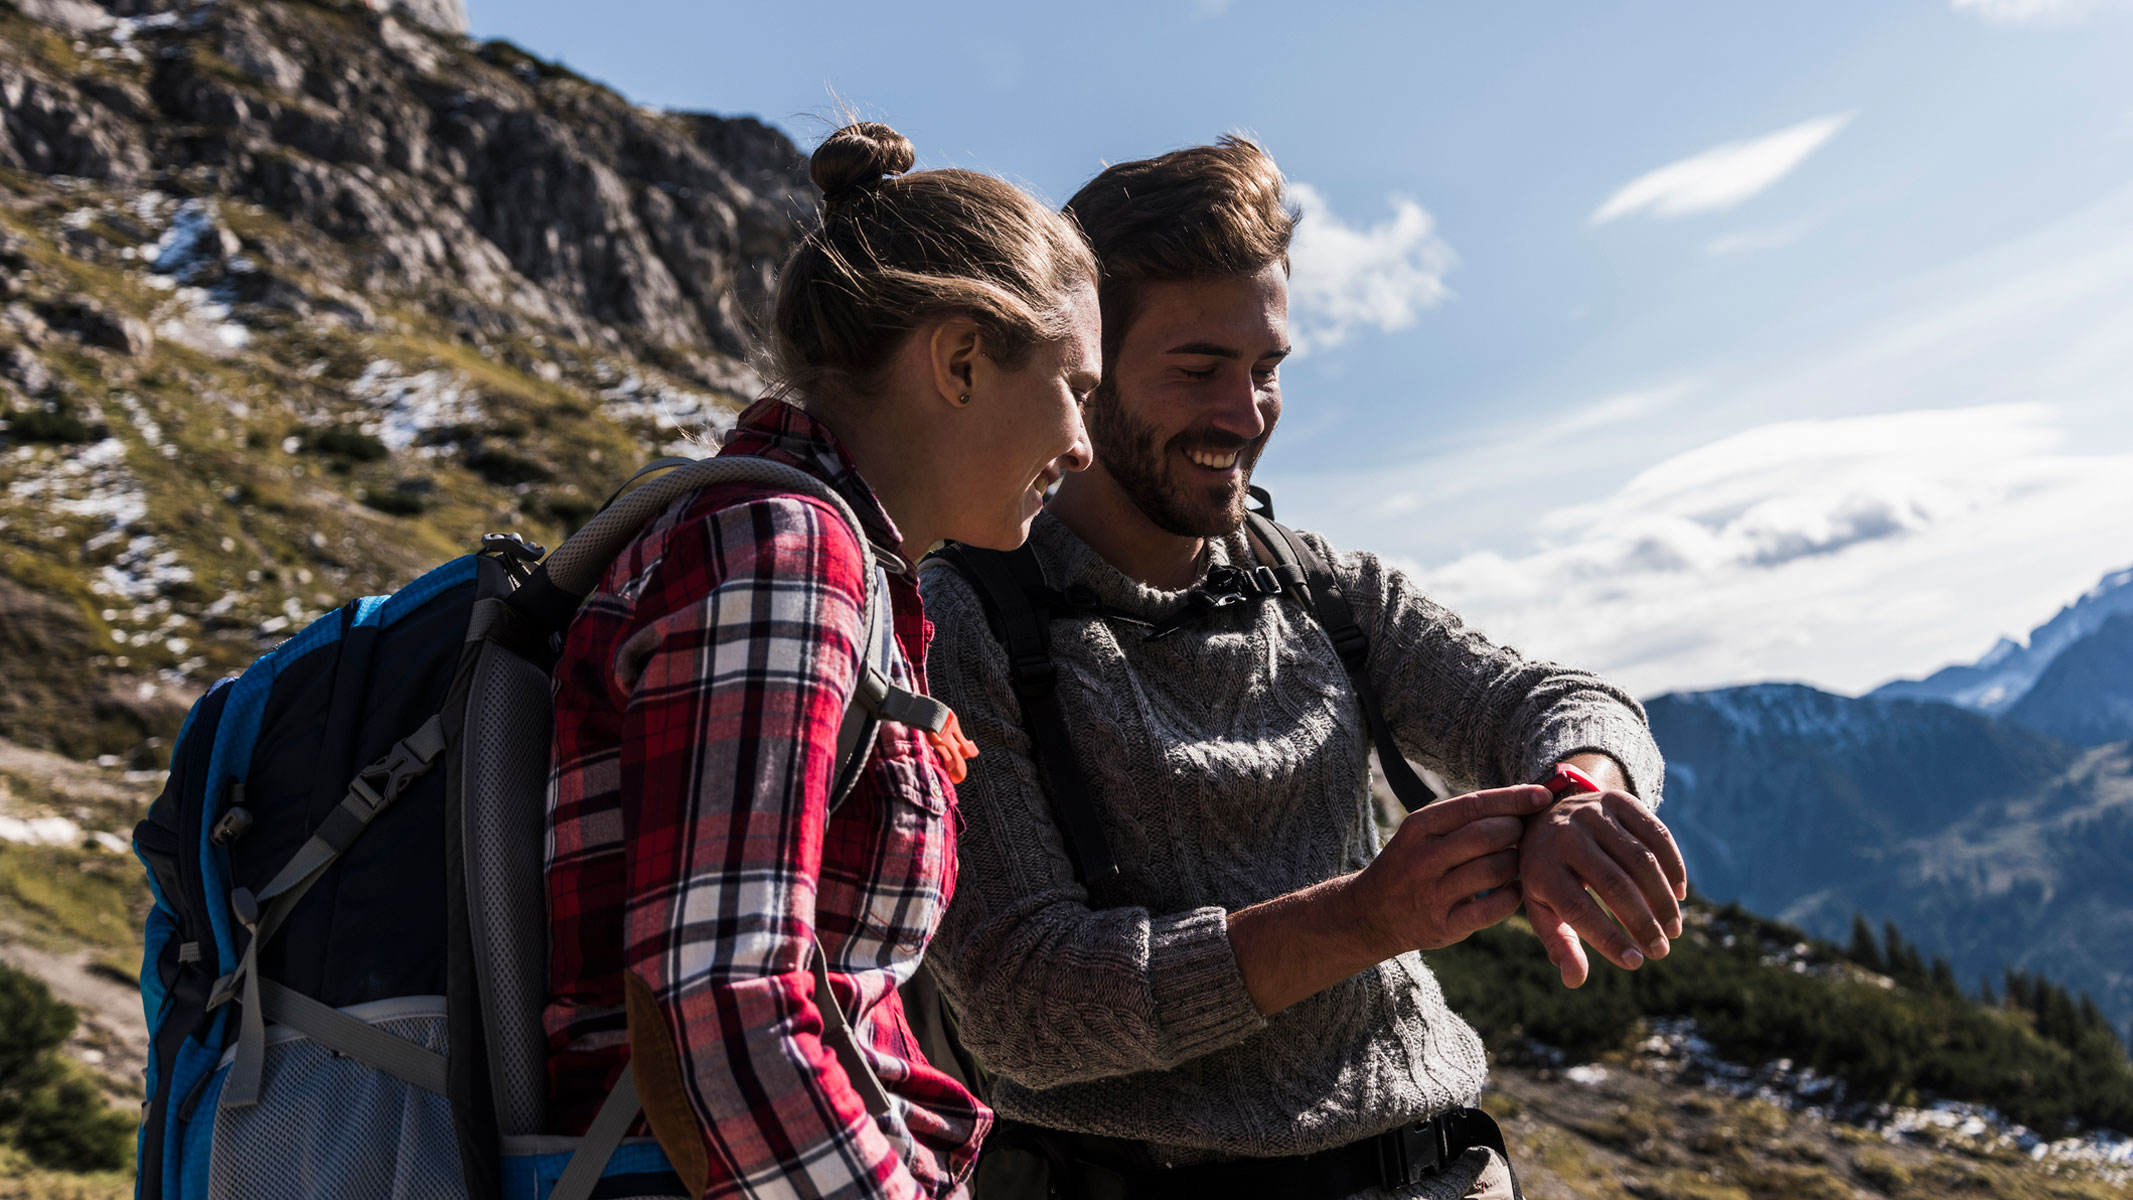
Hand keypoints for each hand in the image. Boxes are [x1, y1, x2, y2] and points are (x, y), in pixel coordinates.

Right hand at [1348, 784, 1556, 954]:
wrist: (1371, 913)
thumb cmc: (1410, 864)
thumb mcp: (1422, 833)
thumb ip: (1463, 819)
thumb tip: (1520, 800)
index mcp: (1420, 827)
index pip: (1474, 805)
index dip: (1514, 799)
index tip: (1542, 796)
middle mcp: (1424, 858)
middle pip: (1488, 835)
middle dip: (1516, 831)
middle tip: (1522, 835)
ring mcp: (1434, 893)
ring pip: (1494, 869)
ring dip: (1516, 864)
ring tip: (1514, 862)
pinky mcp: (1445, 925)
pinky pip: (1493, 908)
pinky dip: (1512, 896)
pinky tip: (1512, 890)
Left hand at [1520, 774, 1686, 988]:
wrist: (1548, 815)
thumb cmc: (1548, 874)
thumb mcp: (1542, 906)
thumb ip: (1558, 942)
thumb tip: (1575, 980)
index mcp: (1541, 867)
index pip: (1578, 908)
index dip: (1608, 938)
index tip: (1635, 962)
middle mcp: (1566, 835)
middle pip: (1614, 884)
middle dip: (1642, 922)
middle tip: (1660, 951)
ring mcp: (1593, 813)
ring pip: (1640, 860)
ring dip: (1662, 900)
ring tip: (1672, 930)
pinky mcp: (1618, 801)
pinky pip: (1657, 835)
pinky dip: (1674, 867)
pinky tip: (1678, 895)